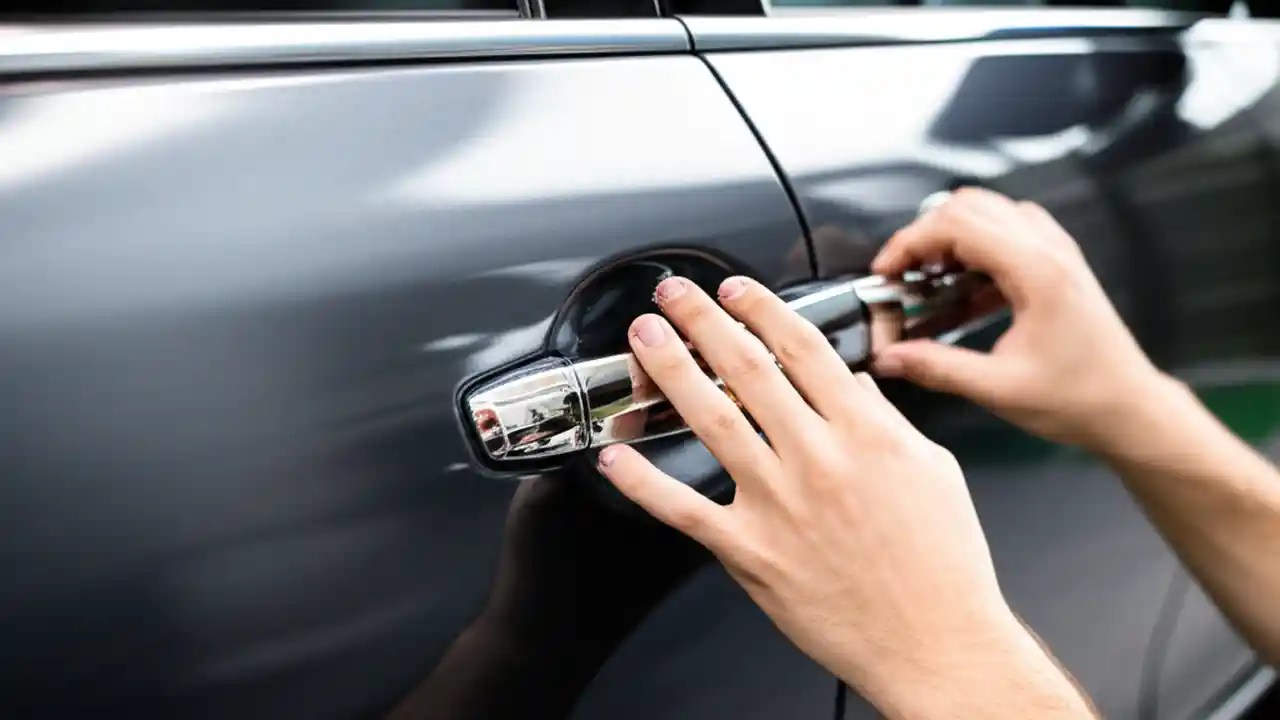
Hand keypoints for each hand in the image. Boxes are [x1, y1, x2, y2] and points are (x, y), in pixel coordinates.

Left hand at [597, 275, 1092, 718]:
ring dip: (671, 371)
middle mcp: (818, 459)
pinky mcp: (751, 551)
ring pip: (712, 419)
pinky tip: (616, 456)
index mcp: (866, 433)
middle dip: (704, 320)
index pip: (803, 348)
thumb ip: (885, 419)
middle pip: (749, 368)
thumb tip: (851, 382)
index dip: (762, 309)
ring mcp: (779, 503)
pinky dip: (644, 482)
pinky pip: (685, 509)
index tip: (736, 289)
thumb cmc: (940, 564)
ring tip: (646, 337)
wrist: (935, 643)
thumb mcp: (932, 470)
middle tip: (674, 291)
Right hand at [872, 187, 1171, 453]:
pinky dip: (975, 249)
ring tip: (926, 280)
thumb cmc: (1077, 399)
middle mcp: (1049, 249)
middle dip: (925, 235)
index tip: (885, 272)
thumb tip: (888, 358)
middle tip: (901, 275)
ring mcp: (1057, 251)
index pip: (957, 225)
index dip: (910, 242)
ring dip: (950, 238)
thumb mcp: (997, 389)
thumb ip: (937, 368)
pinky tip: (960, 289)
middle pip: (970, 207)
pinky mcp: (1058, 264)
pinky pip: (1007, 232)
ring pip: (989, 212)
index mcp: (1036, 272)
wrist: (1130, 407)